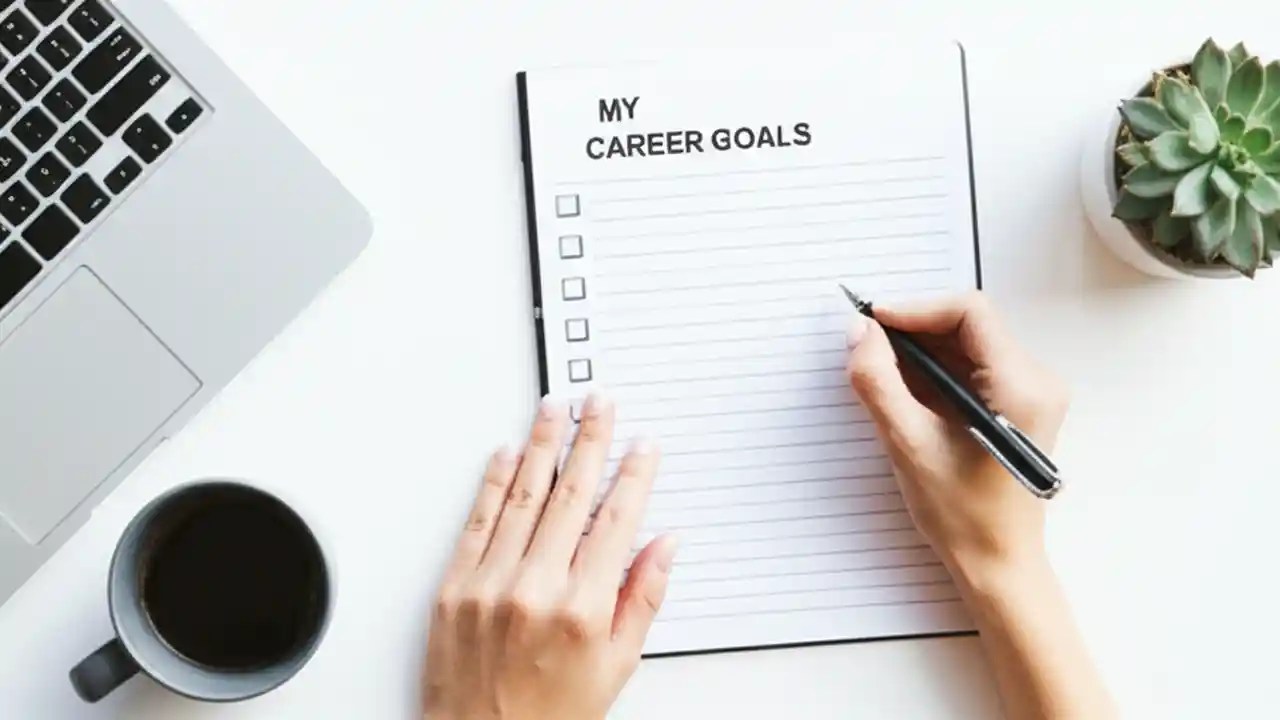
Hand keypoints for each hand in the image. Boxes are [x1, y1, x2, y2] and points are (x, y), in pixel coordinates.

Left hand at [424, 392, 677, 719]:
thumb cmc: (551, 717)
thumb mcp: (617, 668)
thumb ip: (643, 599)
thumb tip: (664, 545)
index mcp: (584, 609)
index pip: (616, 521)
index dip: (633, 475)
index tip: (643, 446)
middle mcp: (535, 588)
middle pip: (570, 495)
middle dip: (589, 440)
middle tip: (599, 402)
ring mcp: (489, 584)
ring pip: (522, 496)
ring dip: (541, 445)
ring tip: (554, 409)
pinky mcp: (454, 588)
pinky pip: (478, 520)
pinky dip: (493, 482)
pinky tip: (507, 453)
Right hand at [845, 292, 1068, 576]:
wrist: (996, 562)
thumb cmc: (961, 515)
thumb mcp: (908, 444)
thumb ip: (878, 382)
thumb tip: (858, 333)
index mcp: (1021, 387)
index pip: (969, 313)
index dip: (916, 309)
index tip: (872, 322)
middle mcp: (1036, 381)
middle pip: (969, 324)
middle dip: (914, 329)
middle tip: (867, 345)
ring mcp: (1030, 392)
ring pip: (967, 343)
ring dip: (921, 349)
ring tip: (880, 369)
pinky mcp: (1016, 405)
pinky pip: (972, 366)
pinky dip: (934, 369)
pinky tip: (904, 388)